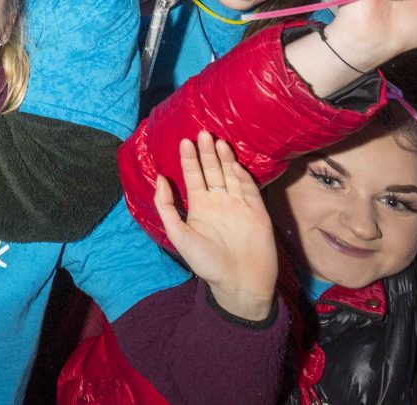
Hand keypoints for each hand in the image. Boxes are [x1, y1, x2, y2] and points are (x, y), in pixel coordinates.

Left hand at [153, 133, 278, 321]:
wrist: (240, 283)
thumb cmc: (207, 262)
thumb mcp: (179, 235)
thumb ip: (167, 207)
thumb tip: (159, 178)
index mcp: (199, 206)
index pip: (192, 176)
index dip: (188, 159)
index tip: (184, 141)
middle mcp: (218, 201)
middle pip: (211, 171)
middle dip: (207, 153)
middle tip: (203, 133)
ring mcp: (238, 205)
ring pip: (230, 175)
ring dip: (224, 159)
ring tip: (217, 141)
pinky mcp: (257, 211)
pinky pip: (248, 189)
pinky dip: (241, 176)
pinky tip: (234, 164)